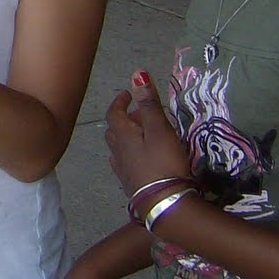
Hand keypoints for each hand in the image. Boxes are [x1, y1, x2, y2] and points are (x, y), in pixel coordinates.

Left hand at [104, 70, 191, 202]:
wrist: (165, 205)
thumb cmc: (163, 163)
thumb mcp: (160, 129)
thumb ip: (149, 103)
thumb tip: (137, 73)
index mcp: (121, 135)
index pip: (113, 112)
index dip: (119, 100)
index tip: (128, 93)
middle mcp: (116, 151)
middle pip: (114, 130)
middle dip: (125, 118)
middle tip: (141, 114)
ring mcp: (122, 170)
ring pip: (118, 147)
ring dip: (128, 137)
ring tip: (145, 135)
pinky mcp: (131, 185)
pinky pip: (125, 163)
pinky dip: (131, 154)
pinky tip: (143, 159)